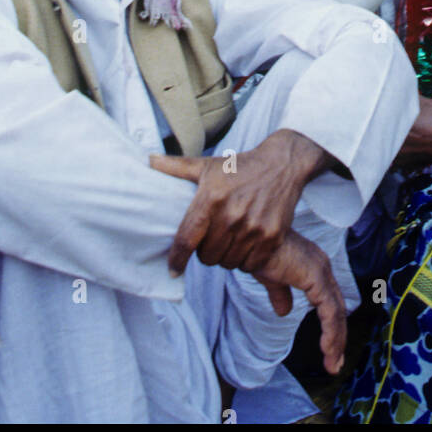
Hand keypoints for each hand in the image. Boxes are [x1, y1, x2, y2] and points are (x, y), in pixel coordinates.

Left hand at [149, 128, 328, 275]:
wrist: (282, 163)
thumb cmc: (241, 166)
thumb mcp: (208, 165)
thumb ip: (177, 167)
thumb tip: (148, 160)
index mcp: (211, 198)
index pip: (187, 239)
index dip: (177, 259)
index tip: (173, 270)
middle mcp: (231, 215)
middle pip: (207, 256)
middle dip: (206, 251)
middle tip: (213, 238)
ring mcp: (253, 227)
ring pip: (228, 262)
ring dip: (226, 256)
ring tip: (229, 240)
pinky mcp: (271, 236)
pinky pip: (250, 264)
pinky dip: (246, 260)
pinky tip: (246, 244)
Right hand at [252, 229, 346, 375]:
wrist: (254, 240)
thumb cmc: (260, 252)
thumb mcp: (272, 277)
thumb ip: (280, 293)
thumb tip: (284, 311)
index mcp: (314, 268)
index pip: (329, 301)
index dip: (331, 325)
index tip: (330, 348)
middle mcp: (322, 268)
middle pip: (337, 308)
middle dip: (338, 337)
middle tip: (336, 362)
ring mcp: (321, 273)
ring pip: (336, 313)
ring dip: (336, 341)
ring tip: (333, 364)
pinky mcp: (316, 278)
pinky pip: (329, 311)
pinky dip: (331, 333)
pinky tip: (328, 349)